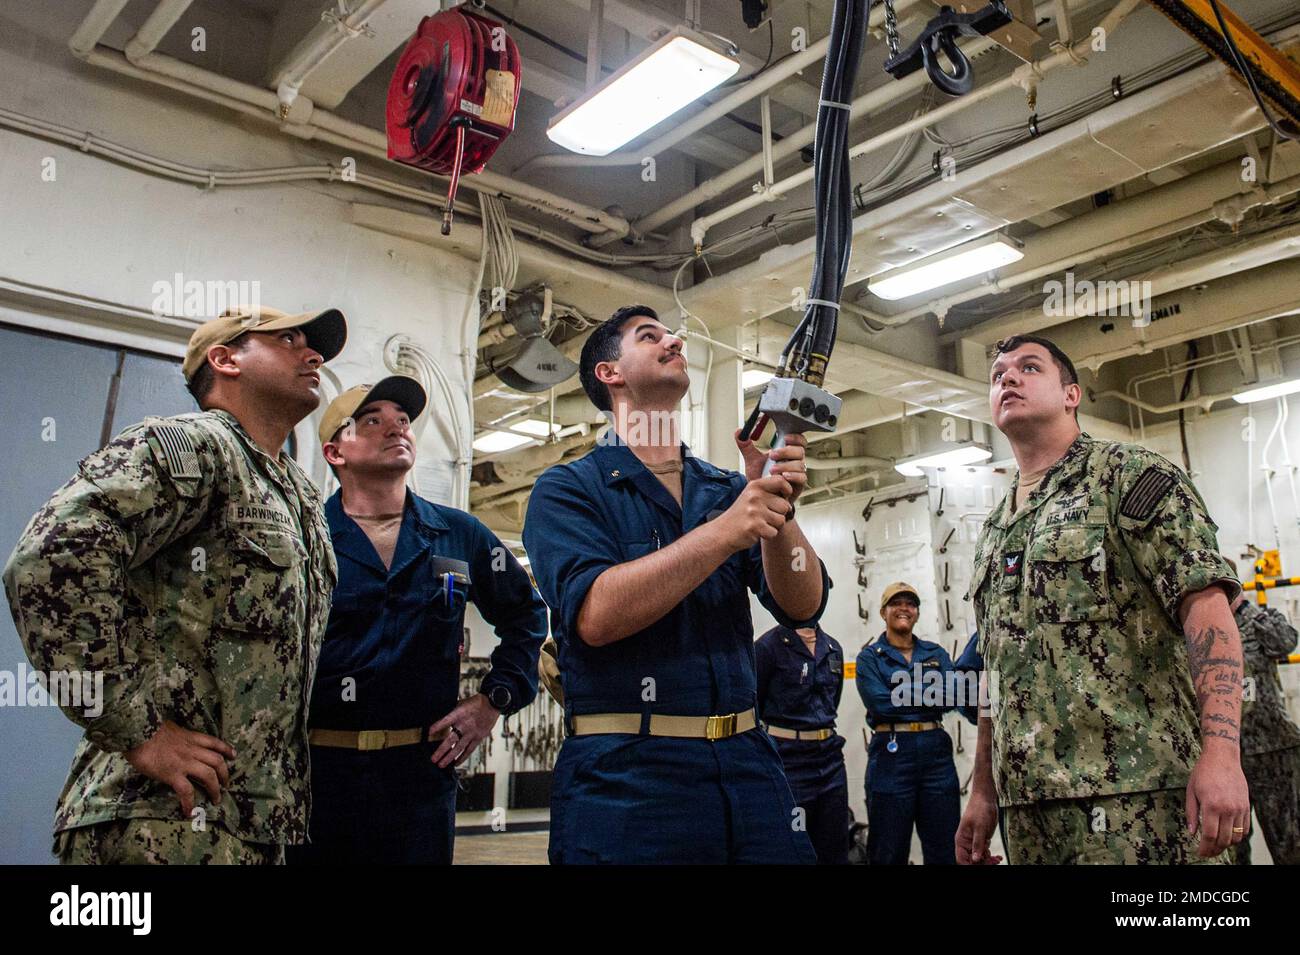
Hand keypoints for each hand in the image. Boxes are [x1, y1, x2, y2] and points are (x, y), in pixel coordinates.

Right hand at [124, 720, 234, 817]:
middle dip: (225, 774)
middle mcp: (192, 750)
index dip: (226, 749)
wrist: (137, 731)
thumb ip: (177, 736)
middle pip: (217, 761)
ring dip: (215, 789)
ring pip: (209, 776)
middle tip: (226, 784)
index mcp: (191, 737)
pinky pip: (186, 791)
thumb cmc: (148, 729)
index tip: (233, 755)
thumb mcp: (169, 728)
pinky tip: (189, 812)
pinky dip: (190, 803)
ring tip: (216, 799)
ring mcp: (184, 762)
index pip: (214, 742)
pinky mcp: (172, 774)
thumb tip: (174, 739)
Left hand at [429, 693, 500, 768]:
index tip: (429, 732)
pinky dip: (462, 757)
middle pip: (451, 739)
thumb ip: (451, 712)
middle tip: (433, 759)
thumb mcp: (461, 703)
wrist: (492, 704)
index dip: (438, 726)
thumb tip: (438, 718)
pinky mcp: (479, 738)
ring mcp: (472, 733)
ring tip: (441, 764)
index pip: (446, 720)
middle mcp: (465, 724)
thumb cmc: (475, 703)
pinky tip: (456, 763)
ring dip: (450, 757)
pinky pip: (469, 750)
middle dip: (441, 750)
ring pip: (459, 748)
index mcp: (460, 714)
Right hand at [713, 476, 792, 551]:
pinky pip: (774, 532)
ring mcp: (755, 511)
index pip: (781, 481)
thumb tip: (790, 490)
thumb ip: (768, 491)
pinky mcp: (755, 526)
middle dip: (779, 514)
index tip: (783, 497)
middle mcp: (755, 496)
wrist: (723, 532)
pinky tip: (757, 531)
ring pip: (781, 520)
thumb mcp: (751, 496)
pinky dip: (768, 535)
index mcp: (755, 486)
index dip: (787, 490)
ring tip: (760, 523)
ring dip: (774, 525)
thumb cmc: (740, 515)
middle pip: (785, 505)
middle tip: (764, 517)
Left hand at [735, 430, 808, 504]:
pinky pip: (802, 478)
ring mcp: (797, 473)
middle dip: (786, 451)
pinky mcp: (798, 485)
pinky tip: (783, 477)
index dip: (795, 437)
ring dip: (786, 466)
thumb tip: (738, 432)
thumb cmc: (761, 479)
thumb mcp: (752, 461)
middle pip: (800, 451)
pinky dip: (793, 476)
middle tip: (772, 455)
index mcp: (787, 453)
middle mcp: (794, 461)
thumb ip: (746, 446)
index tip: (785, 438)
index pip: (798, 441)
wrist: (762, 498)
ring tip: (772, 470)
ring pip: (800, 464)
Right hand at [955, 791, 1002, 864]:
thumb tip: (975, 860)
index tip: (980, 864)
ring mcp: (975, 842)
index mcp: (961, 840)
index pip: (962, 859)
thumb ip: (977, 844)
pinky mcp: (983, 840)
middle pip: (972, 861)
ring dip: (988, 861)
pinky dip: (992, 856)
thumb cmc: (979, 810)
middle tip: (994, 862)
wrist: (986, 799)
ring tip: (998, 859)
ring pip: (980, 858)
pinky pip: (985, 852)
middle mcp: (967, 843)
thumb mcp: (980, 828)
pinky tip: (998, 857)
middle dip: (982, 863)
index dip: (970, 865)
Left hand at [1186, 743, 1249, 857]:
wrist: (1223, 757)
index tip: (1200, 852)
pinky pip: (1245, 829)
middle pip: (1223, 840)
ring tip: (1217, 845)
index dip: (1205, 848)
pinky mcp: (1246, 806)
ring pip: (1236, 837)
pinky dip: (1237, 836)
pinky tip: (1228, 836)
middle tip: (1207, 852)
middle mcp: (1227, 809)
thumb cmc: (1203, 772)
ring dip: (1226, 845)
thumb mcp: (1191, 791)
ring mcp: (1239, 808)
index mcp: (1211, 805)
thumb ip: (1191, 814)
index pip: (1210, 836)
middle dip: (1215, 850)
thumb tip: (1192, 833)